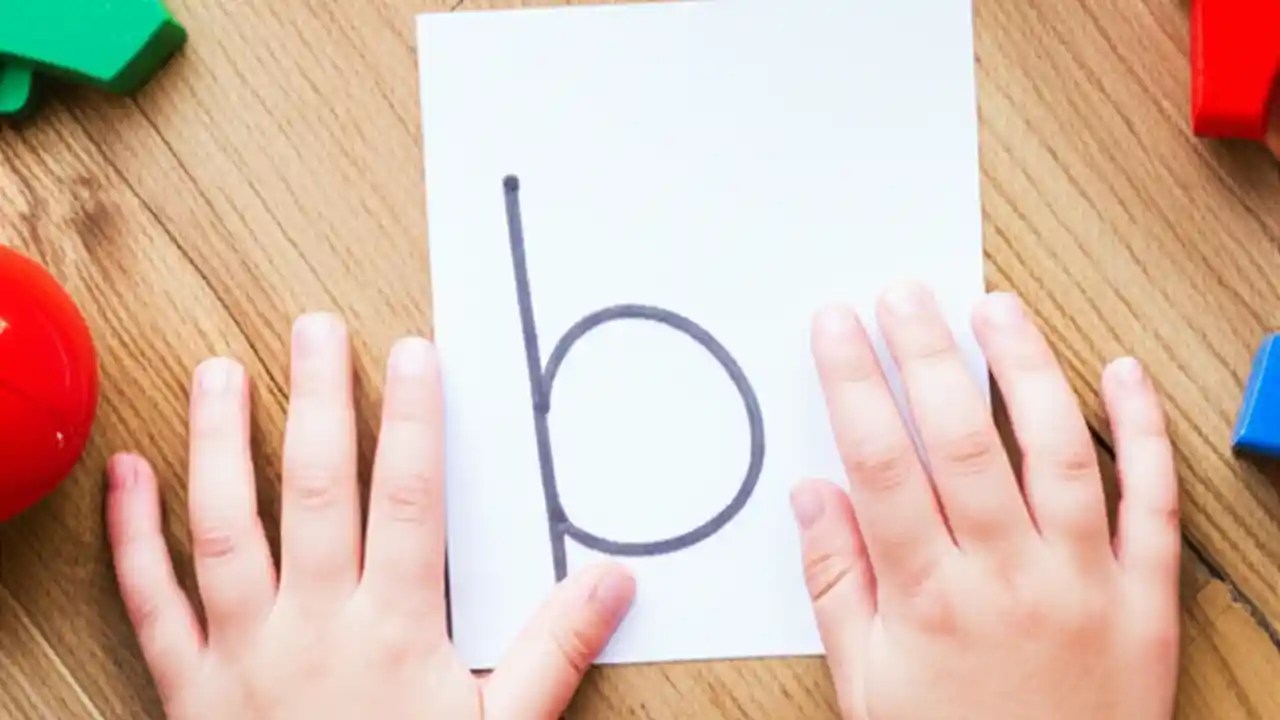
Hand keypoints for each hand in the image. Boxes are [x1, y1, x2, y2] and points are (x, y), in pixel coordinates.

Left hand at [106, 314, 635, 719]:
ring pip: (224, 529)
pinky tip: (127, 474)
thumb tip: (612, 583)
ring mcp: (241, 654)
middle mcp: (313, 627)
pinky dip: (131, 536)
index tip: (414, 356)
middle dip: (316, 401)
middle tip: (314, 329)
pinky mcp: (187, 687)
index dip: (412, 421)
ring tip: (217, 373)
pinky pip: (149, 603)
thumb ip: (556, 653)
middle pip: (313, 492)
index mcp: (395, 632)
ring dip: (218, 444)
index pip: (407, 501)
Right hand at [795, 284, 1179, 718]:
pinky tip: (1120, 373)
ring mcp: (1084, 580)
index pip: (880, 462)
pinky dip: (1143, 432)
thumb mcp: (864, 685)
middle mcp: (1008, 576)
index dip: (855, 383)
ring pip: (1055, 449)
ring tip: (995, 308)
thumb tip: (812, 495)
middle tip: (904, 293)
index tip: (837, 327)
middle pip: (960, 438)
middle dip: (926, 353)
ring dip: (1024, 368)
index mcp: (929, 598)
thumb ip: (835, 583)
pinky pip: (1153, 501)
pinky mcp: (1145, 596)